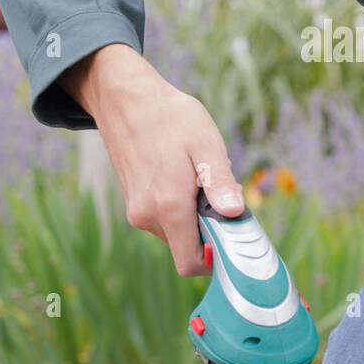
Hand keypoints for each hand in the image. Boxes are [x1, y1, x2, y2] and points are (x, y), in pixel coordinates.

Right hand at [60, 44, 243, 276]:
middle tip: (218, 192)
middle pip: (187, 247)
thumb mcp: (205, 144)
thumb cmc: (171, 118)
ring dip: (194, 215)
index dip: (215, 258)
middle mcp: (148, 216)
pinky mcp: (134, 203)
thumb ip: (220, 182)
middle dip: (209, 228)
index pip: (191, 263)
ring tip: (198, 176)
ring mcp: (137, 211)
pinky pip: (163, 218)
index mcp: (168, 206)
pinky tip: (182, 175)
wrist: (127, 100)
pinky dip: (179, 207)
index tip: (231, 233)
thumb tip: (235, 213)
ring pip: (176, 232)